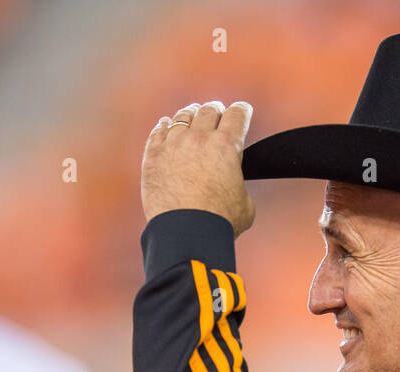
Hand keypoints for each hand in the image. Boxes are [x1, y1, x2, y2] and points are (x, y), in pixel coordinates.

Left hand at [140, 101, 255, 236]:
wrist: (186, 233)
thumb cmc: (220, 223)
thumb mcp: (245, 202)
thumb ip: (239, 182)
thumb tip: (232, 181)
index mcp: (227, 146)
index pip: (238, 114)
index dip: (243, 111)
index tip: (243, 110)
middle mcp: (199, 138)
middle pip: (209, 110)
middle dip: (216, 110)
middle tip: (217, 112)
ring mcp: (173, 144)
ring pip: (183, 116)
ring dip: (191, 114)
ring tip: (192, 114)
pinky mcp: (153, 155)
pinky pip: (159, 131)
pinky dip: (165, 126)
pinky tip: (166, 125)